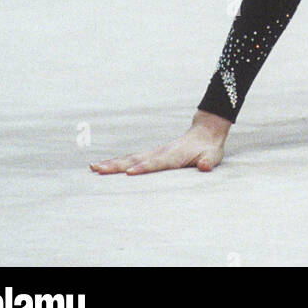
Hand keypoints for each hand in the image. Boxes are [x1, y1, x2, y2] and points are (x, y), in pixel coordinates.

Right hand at [90, 111, 230, 175]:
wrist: (205, 133)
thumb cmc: (208, 148)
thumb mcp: (212, 156)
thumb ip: (208, 161)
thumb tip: (204, 166)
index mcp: (173, 155)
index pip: (156, 163)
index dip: (143, 168)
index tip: (128, 173)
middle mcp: (160, 152)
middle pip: (136, 160)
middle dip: (117, 166)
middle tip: (99, 170)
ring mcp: (154, 153)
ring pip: (130, 159)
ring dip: (112, 164)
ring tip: (94, 168)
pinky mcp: (152, 155)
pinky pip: (132, 159)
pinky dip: (118, 163)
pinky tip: (105, 167)